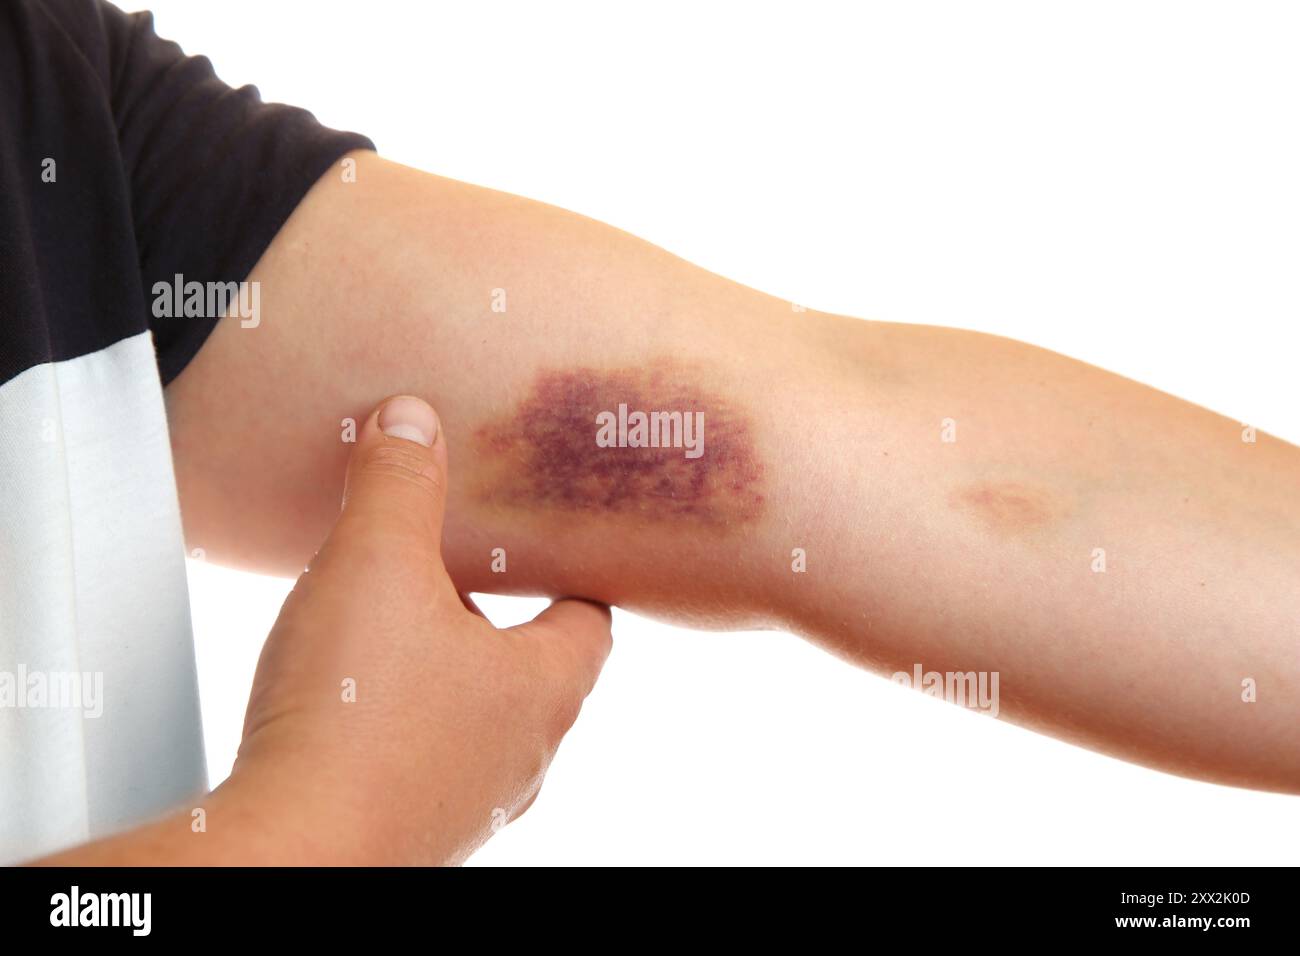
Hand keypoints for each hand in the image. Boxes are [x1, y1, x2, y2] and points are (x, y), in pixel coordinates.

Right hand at [226, 395, 611, 864]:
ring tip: (388, 620)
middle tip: (453, 562)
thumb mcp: (377, 566)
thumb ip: (398, 486)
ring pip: (471, 714)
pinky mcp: (407, 826)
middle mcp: (519, 753)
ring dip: (439, 667)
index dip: (575, 572)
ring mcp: (465, 798)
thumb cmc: (354, 722)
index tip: (552, 540)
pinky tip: (345, 696)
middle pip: (528, 665)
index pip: (591, 620)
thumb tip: (412, 421)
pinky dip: (398, 717)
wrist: (290, 857)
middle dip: (491, 612)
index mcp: (543, 689)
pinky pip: (418, 755)